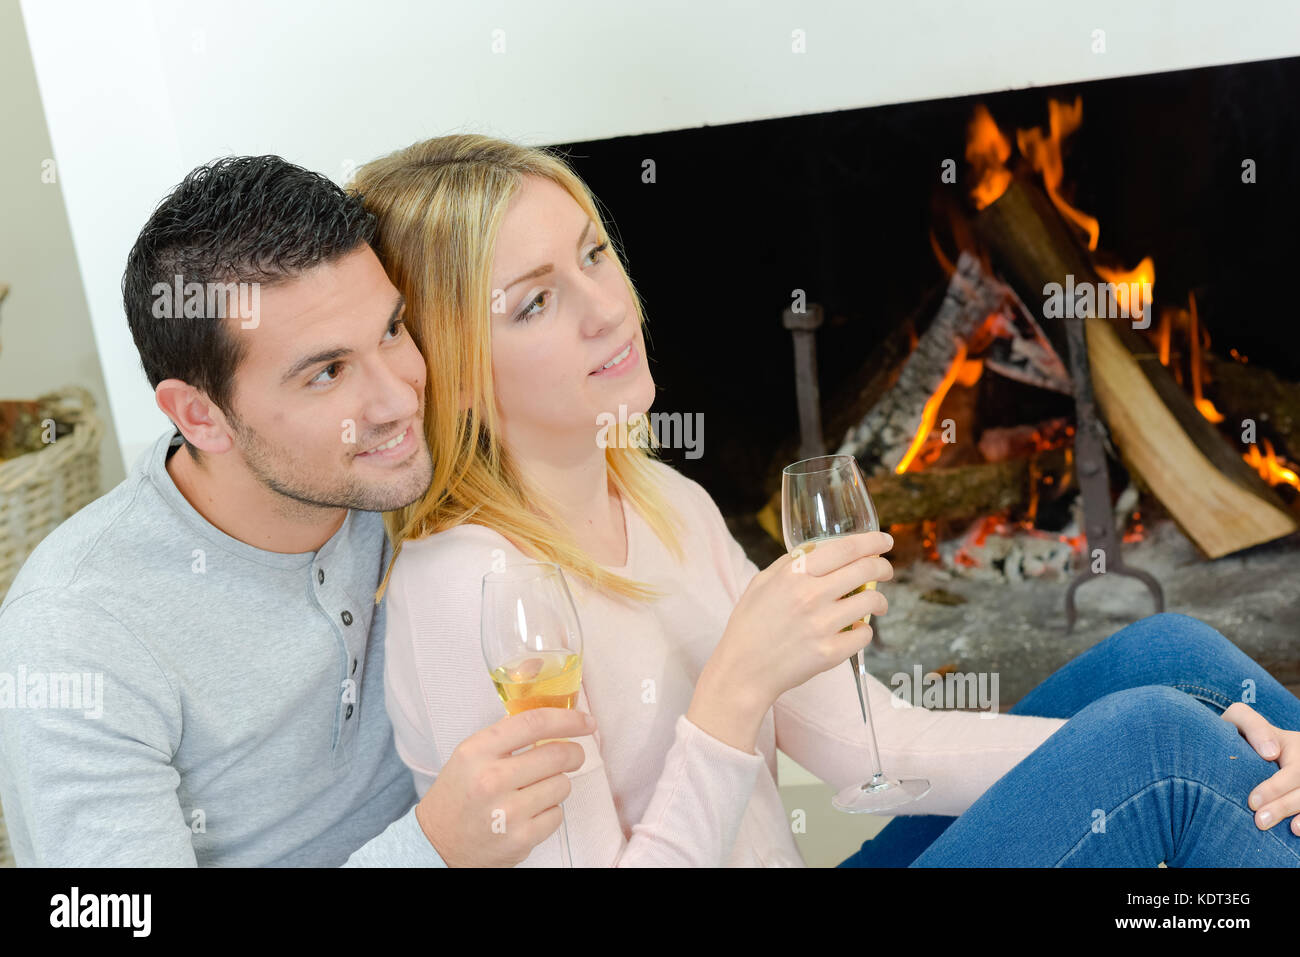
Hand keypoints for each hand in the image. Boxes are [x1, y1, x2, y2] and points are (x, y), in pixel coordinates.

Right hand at [415, 707, 594, 865]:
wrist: (437, 844)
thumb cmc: (459, 794)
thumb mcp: (471, 754)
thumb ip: (508, 734)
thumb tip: (554, 714)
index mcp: (477, 751)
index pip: (534, 723)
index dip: (568, 719)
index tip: (586, 722)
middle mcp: (491, 780)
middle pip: (558, 754)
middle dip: (574, 753)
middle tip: (572, 756)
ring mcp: (507, 812)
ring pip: (562, 785)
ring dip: (557, 784)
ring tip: (536, 790)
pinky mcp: (520, 838)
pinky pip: (558, 814)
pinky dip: (550, 811)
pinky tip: (530, 812)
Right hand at [688, 531, 893, 752]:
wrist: (742, 671)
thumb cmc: (749, 625)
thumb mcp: (762, 582)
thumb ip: (790, 563)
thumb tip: (819, 549)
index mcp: (794, 574)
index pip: (845, 548)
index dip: (871, 542)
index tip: (884, 542)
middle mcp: (811, 595)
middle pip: (865, 570)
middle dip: (883, 568)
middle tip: (884, 571)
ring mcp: (822, 625)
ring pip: (872, 601)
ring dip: (879, 601)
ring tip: (876, 604)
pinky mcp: (830, 653)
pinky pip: (864, 634)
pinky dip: (864, 630)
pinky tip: (855, 630)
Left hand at [1220, 702, 1299, 833]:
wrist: (1241, 742)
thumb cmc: (1239, 732)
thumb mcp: (1241, 720)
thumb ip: (1253, 726)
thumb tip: (1271, 753)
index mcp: (1294, 745)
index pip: (1294, 770)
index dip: (1275, 788)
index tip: (1252, 801)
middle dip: (1282, 806)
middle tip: (1258, 820)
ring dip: (1292, 813)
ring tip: (1268, 825)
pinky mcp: (1299, 791)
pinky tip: (1294, 829)